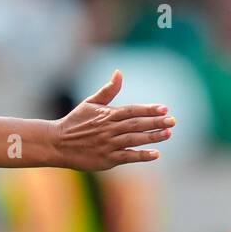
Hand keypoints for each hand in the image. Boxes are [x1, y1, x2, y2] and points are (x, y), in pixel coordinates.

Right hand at [51, 70, 173, 169]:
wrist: (57, 143)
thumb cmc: (76, 122)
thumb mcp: (90, 103)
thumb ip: (108, 90)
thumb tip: (119, 73)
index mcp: (107, 114)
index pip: (132, 110)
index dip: (148, 109)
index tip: (164, 108)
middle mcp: (109, 128)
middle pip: (136, 124)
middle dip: (155, 122)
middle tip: (173, 121)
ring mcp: (109, 144)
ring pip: (135, 139)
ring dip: (152, 137)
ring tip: (168, 134)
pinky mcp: (108, 158)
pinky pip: (128, 156)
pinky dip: (142, 155)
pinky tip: (156, 154)